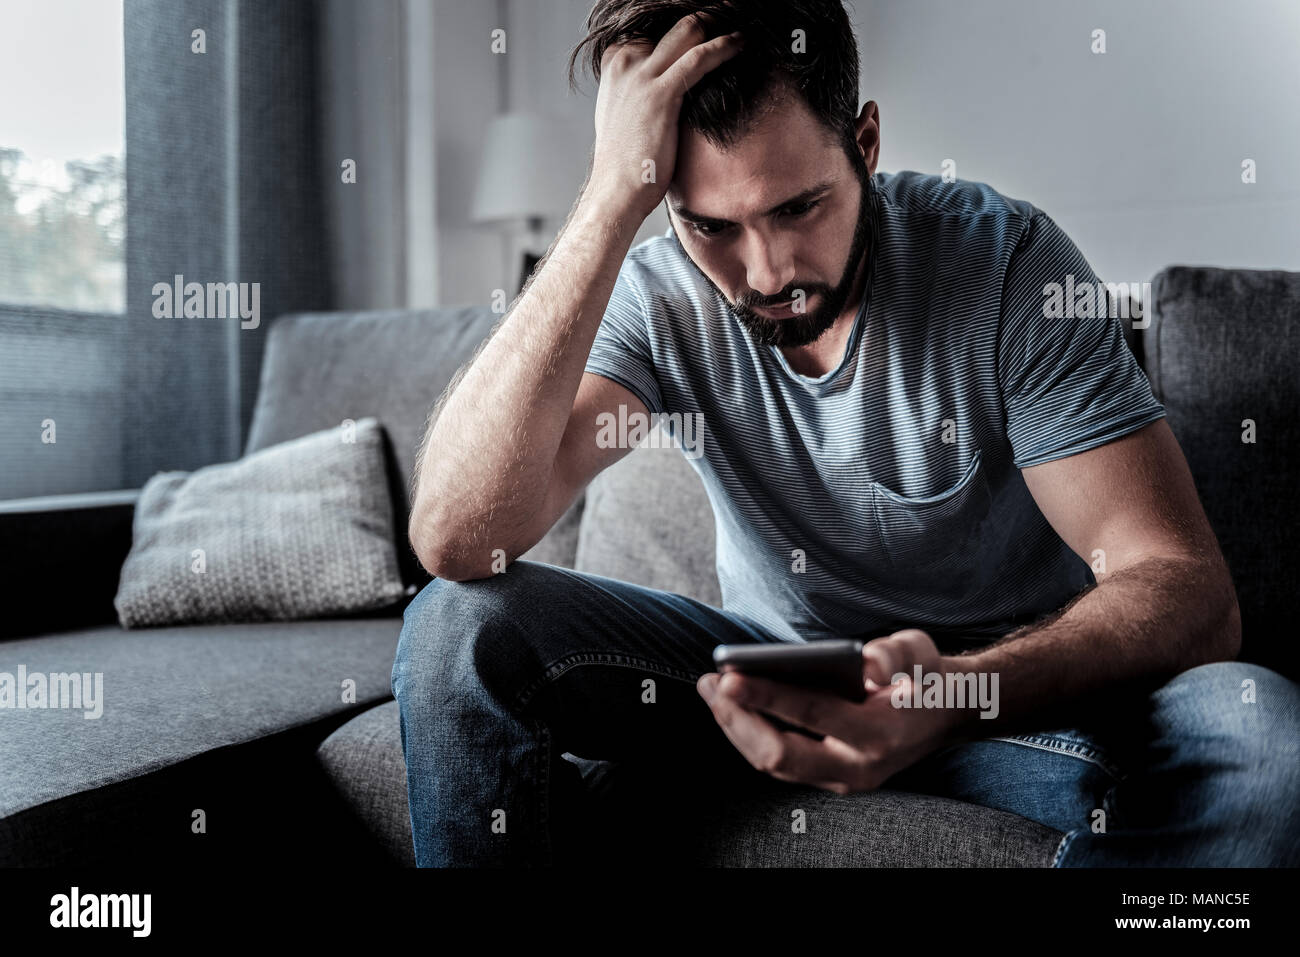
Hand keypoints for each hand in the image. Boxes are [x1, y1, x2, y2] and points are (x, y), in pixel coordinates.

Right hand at [586, 13, 744, 220]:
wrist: (616, 190)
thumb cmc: (625, 162)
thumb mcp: (623, 114)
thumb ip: (637, 90)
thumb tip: (658, 86)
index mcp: (615, 64)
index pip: (654, 29)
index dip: (683, 29)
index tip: (706, 29)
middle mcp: (626, 62)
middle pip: (673, 24)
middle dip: (705, 18)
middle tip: (728, 16)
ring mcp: (642, 76)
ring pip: (688, 30)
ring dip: (719, 24)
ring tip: (741, 27)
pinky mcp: (662, 93)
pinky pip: (700, 58)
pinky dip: (725, 47)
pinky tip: (740, 44)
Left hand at [696, 629, 969, 793]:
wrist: (946, 713)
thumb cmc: (924, 675)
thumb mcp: (919, 651)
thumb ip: (896, 654)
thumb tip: (870, 664)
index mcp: (881, 733)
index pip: (812, 714)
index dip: (765, 695)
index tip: (729, 676)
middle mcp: (859, 766)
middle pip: (779, 755)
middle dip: (737, 720)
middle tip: (710, 683)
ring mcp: (842, 779)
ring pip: (773, 764)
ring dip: (736, 728)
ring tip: (710, 689)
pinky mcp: (829, 777)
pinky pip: (779, 762)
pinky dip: (750, 734)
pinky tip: (731, 706)